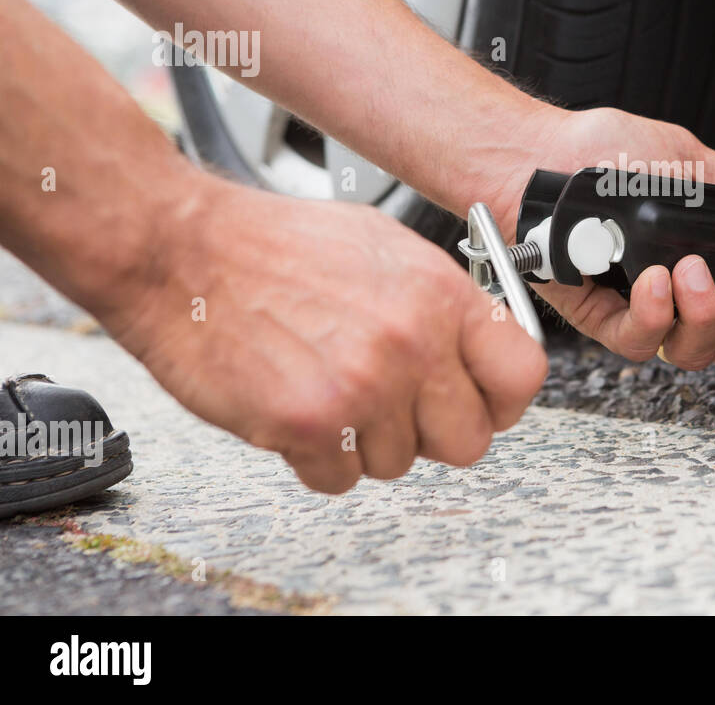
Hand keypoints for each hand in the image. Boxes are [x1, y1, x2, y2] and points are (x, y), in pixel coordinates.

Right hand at [105, 175, 547, 493]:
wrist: (183, 252)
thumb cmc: (277, 245)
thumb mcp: (385, 245)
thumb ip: (442, 301)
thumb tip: (480, 347)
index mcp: (440, 295)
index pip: (521, 374)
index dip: (503, 399)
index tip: (483, 402)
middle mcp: (412, 343)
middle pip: (469, 440)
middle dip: (434, 432)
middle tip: (398, 408)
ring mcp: (363, 388)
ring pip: (399, 463)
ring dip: (367, 441)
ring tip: (329, 387)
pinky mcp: (309, 425)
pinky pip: (340, 479)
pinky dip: (318, 457)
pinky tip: (298, 405)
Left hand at [484, 107, 714, 372]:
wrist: (539, 156)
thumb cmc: (599, 153)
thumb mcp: (684, 156)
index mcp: (706, 261)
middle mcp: (677, 295)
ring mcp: (640, 309)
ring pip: (689, 351)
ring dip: (703, 318)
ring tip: (693, 275)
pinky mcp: (599, 319)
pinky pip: (638, 341)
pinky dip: (654, 315)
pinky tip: (655, 283)